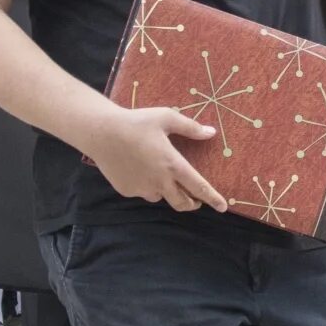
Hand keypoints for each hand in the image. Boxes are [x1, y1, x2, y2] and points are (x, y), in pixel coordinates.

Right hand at [84, 104, 226, 213]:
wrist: (102, 133)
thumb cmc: (137, 122)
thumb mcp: (167, 118)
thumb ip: (190, 127)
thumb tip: (211, 132)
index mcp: (172, 164)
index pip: (198, 187)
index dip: (213, 198)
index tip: (224, 208)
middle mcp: (159, 181)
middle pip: (182, 203)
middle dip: (193, 203)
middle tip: (197, 199)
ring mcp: (142, 188)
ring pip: (161, 196)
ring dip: (167, 191)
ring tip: (161, 173)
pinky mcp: (127, 191)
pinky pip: (143, 191)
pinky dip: (147, 185)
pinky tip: (140, 169)